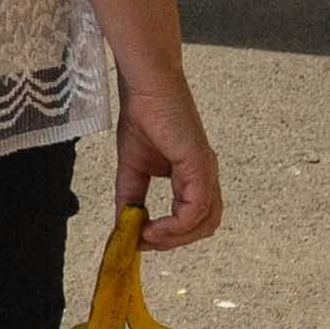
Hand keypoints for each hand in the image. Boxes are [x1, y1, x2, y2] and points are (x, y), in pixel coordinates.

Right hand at [114, 65, 223, 252]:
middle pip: (205, 226)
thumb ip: (131, 197)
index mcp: (194, 176)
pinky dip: (174, 225)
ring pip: (204, 223)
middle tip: (143, 241)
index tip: (139, 240)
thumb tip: (123, 226)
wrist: (145, 87)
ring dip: (174, 237)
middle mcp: (206, 176)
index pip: (194, 218)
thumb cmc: (143, 115)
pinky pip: (195, 210)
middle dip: (174, 241)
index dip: (170, 235)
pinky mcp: (200, 166)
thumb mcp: (132, 167)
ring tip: (145, 235)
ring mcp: (206, 172)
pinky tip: (150, 225)